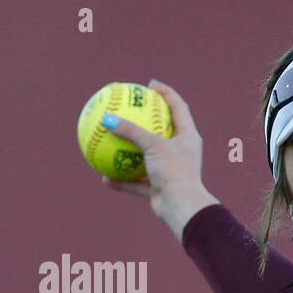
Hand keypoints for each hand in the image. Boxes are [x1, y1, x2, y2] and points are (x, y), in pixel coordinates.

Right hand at [98, 79, 218, 238]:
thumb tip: (106, 118)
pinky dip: (122, 180)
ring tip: (111, 145)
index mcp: (188, 138)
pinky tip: (104, 178)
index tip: (150, 85)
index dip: (166, 94)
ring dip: (129, 154)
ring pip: (146, 159)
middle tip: (128, 109)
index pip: (178, 108)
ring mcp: (169, 171)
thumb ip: (131, 131)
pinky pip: (136, 182)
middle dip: (145, 122)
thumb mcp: (153, 145)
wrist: (182, 207)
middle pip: (162, 132)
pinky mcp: (159, 188)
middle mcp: (180, 153)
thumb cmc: (174, 172)